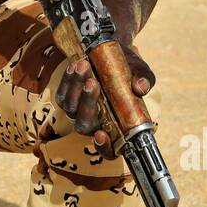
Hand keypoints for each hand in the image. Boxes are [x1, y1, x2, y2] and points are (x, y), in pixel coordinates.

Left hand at [55, 40, 154, 154]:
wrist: (115, 56)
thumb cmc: (130, 71)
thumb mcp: (140, 73)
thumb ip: (144, 80)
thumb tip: (141, 87)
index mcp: (116, 128)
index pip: (109, 150)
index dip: (104, 147)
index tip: (102, 134)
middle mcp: (95, 124)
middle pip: (85, 126)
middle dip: (87, 104)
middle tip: (94, 83)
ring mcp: (78, 113)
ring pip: (71, 108)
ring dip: (75, 87)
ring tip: (84, 66)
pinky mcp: (66, 99)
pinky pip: (62, 95)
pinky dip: (67, 81)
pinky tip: (74, 66)